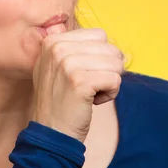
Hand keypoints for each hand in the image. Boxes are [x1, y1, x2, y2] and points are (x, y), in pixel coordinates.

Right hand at [32, 24, 123, 142]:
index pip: (99, 35)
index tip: (82, 74)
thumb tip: (110, 42)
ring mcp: (67, 64)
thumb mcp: (56, 65)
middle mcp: (57, 48)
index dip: (100, 57)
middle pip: (110, 48)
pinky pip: (115, 80)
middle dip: (107, 69)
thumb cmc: (61, 100)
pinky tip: (93, 102)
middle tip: (88, 86)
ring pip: (116, 63)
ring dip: (109, 82)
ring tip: (90, 93)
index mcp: (52, 40)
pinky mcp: (80, 82)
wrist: (51, 132)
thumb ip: (76, 48)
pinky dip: (111, 94)